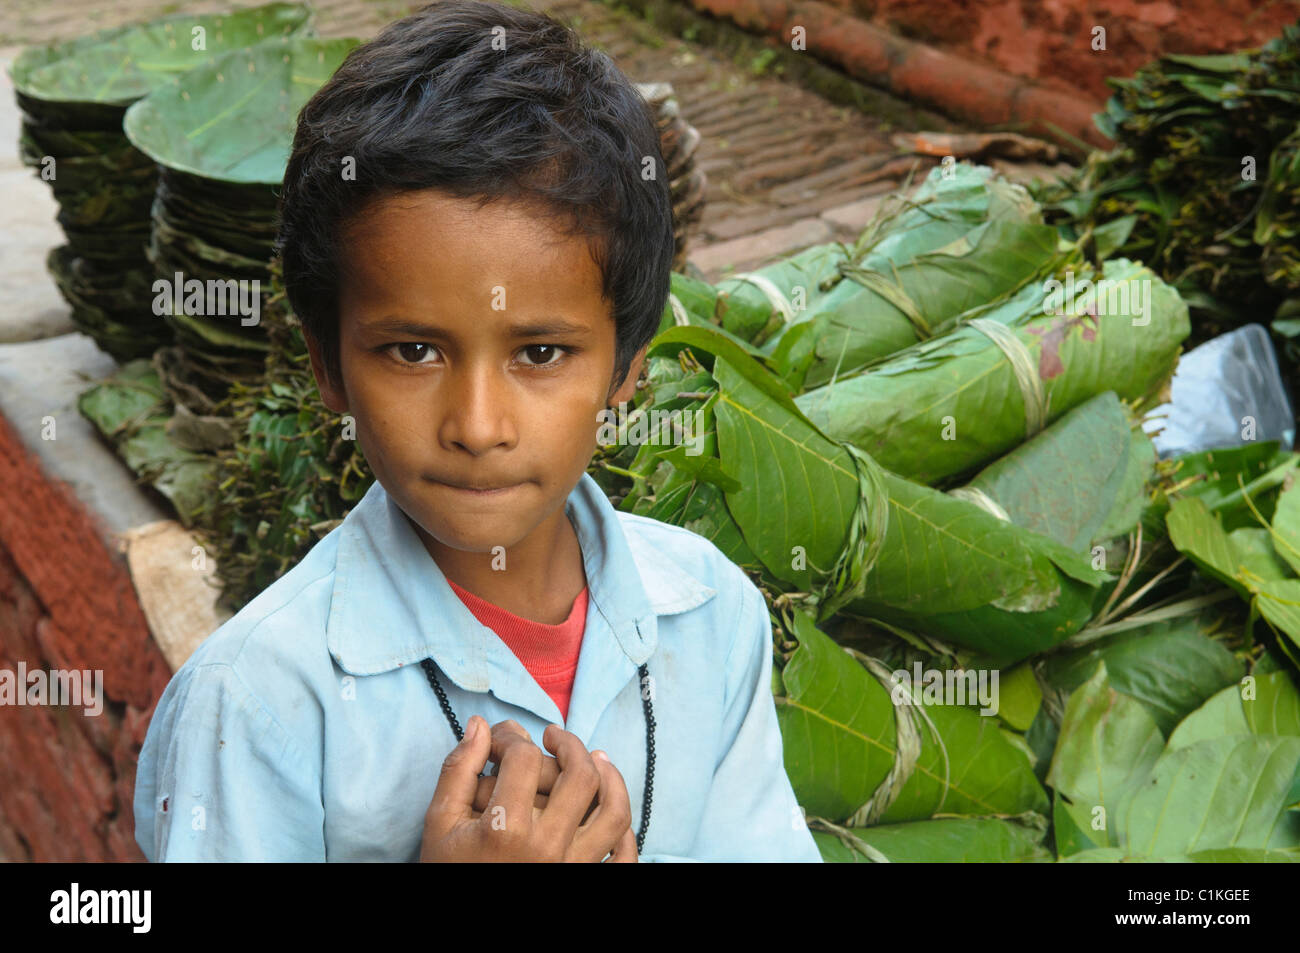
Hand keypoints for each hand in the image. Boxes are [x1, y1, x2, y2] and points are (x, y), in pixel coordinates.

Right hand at [419, 715, 637, 861]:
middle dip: (569, 744)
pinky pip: (623, 857)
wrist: (464, 931)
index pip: (524, 759)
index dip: (511, 737)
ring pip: (613, 812)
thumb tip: (480, 726)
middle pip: (580, 776)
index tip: (501, 740)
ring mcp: (570, 867)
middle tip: (552, 736)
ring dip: (610, 777)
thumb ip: (459, 770)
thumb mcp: (440, 823)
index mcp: (505, 829)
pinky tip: (609, 804)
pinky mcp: (582, 882)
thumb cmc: (448, 871)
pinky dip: (625, 829)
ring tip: (596, 759)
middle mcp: (545, 848)